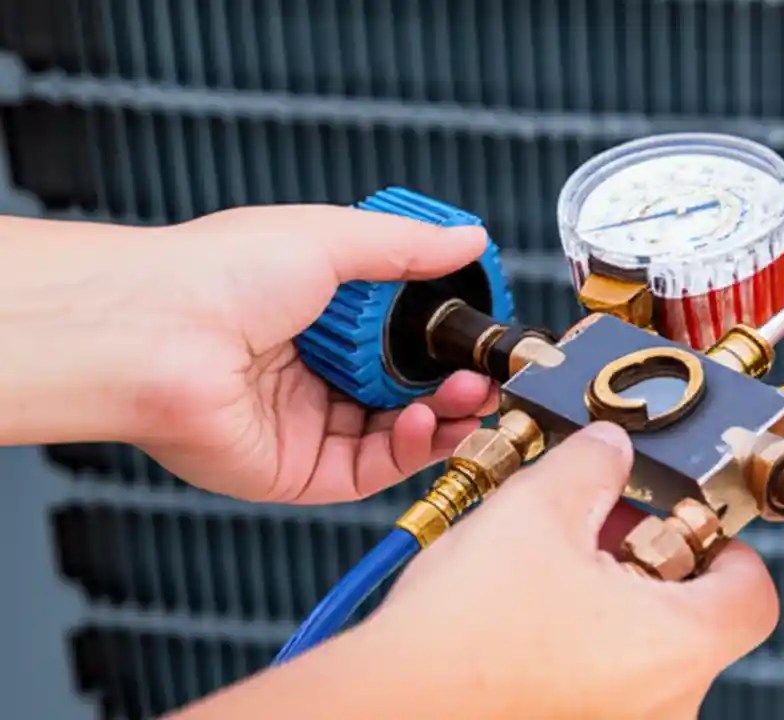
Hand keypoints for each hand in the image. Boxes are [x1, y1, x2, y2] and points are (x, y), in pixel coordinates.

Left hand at [0, 207, 495, 501]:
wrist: (152, 331)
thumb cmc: (217, 274)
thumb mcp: (329, 238)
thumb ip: (406, 246)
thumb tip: (467, 239)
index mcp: (316, 317)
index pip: (399, 339)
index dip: (442, 342)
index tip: (478, 337)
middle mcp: (311, 373)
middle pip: (405, 392)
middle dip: (454, 385)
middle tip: (487, 374)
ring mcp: (304, 424)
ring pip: (396, 435)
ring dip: (444, 417)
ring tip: (470, 396)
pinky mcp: (295, 471)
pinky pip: (369, 469)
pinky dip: (410, 450)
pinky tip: (427, 422)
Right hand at [176, 423, 779, 718]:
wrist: (389, 703)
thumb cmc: (464, 632)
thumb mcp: (536, 508)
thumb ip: (591, 463)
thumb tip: (608, 445)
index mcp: (679, 645)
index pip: (750, 589)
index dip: (724, 540)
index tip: (683, 514)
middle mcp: (664, 703)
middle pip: (691, 613)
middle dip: (648, 555)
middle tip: (600, 518)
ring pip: (641, 647)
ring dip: (611, 594)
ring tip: (553, 556)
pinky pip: (602, 679)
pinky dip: (580, 638)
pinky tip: (530, 605)